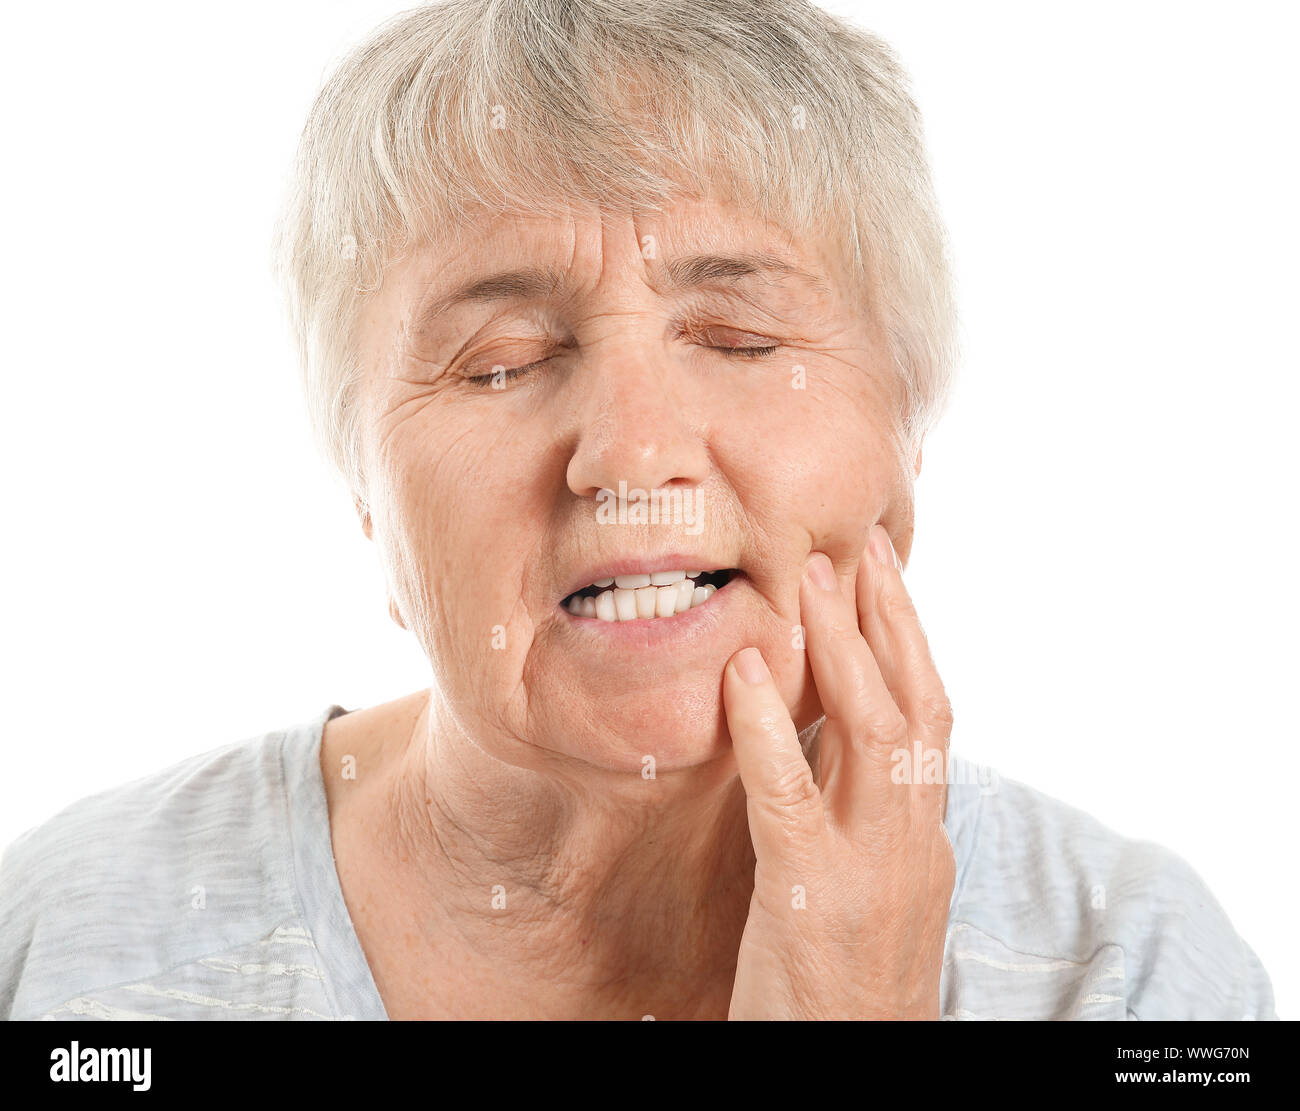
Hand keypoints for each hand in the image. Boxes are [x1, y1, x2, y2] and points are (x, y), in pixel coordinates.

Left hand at [723, 524, 954, 1019]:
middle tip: (856, 548)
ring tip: (813, 577)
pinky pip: (791, 795)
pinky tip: (747, 673)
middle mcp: (913, 842)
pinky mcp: (816, 898)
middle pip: (916, 705)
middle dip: (889, 620)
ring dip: (845, 647)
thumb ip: (856, 815)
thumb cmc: (848, 988)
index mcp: (922, 837)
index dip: (910, 640)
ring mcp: (873, 868)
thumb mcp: (867, 889)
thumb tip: (821, 738)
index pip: (930, 717)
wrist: (859, 1070)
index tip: (884, 575)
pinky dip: (770, 727)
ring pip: (873, 733)